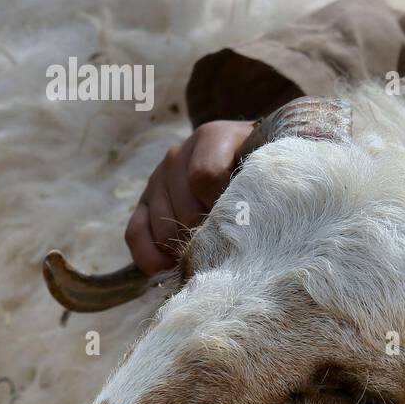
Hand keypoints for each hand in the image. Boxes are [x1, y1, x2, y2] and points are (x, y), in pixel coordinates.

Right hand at [125, 119, 256, 273]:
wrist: (247, 157)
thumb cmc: (264, 168)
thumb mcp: (268, 166)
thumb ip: (263, 182)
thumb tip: (252, 222)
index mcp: (213, 137)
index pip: (206, 176)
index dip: (225, 207)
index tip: (246, 223)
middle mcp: (179, 154)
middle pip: (186, 209)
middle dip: (210, 234)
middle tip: (233, 245)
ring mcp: (158, 178)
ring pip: (163, 226)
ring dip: (187, 247)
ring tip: (214, 253)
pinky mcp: (145, 203)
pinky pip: (135, 233)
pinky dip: (152, 257)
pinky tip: (173, 266)